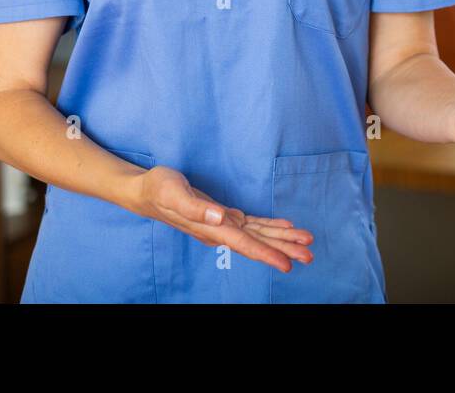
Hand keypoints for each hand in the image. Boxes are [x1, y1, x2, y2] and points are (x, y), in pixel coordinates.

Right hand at [129, 166, 314, 272]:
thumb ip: (197, 208)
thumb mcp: (173, 193)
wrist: (145, 192)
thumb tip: (220, 217)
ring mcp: (222, 224)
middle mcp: (220, 230)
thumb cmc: (158, 190)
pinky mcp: (222, 215)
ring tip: (305, 242)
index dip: (266, 254)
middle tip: (309, 256)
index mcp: (211, 228)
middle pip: (257, 243)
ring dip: (282, 239)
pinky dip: (269, 225)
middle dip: (283, 249)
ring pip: (258, 234)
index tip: (287, 265)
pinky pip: (251, 224)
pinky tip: (285, 226)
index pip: (244, 244)